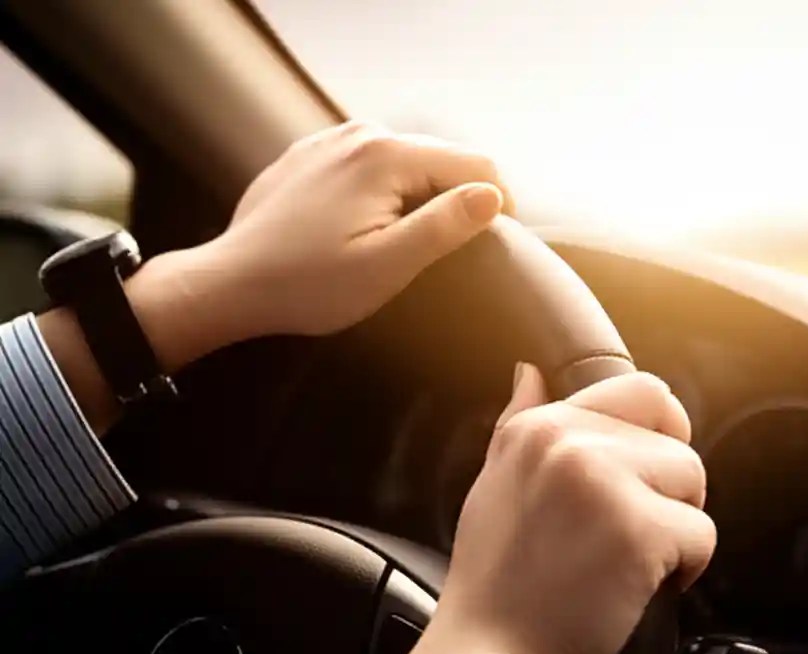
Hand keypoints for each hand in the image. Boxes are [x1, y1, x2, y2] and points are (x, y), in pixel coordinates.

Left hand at [126, 120, 510, 369]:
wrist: (230, 285)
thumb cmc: (310, 285)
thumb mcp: (388, 264)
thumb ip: (445, 225)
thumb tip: (493, 196)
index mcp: (386, 155)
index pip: (475, 164)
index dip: (496, 204)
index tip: (492, 246)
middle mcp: (361, 133)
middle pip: (442, 158)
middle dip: (456, 199)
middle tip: (447, 254)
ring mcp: (332, 140)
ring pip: (407, 162)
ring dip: (420, 197)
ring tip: (404, 244)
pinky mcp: (312, 155)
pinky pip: (370, 166)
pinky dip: (384, 192)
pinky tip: (364, 230)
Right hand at [365, 367, 716, 653]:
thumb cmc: (497, 589)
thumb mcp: (494, 486)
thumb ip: (519, 422)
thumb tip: (530, 371)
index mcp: (538, 428)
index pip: (639, 390)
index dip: (659, 433)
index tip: (649, 475)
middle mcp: (569, 443)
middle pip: (675, 433)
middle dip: (673, 482)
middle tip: (639, 526)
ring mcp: (605, 482)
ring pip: (693, 481)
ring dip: (677, 528)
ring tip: (629, 562)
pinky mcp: (640, 529)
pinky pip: (703, 534)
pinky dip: (686, 569)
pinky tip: (638, 587)